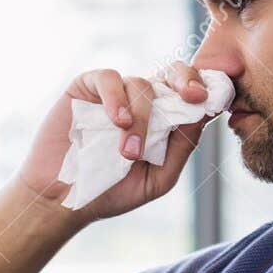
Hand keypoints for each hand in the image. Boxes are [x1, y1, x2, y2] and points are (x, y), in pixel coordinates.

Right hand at [17, 60, 223, 222]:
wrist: (63, 199)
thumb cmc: (110, 192)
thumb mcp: (157, 179)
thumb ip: (181, 149)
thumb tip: (202, 115)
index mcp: (163, 120)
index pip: (189, 94)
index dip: (203, 89)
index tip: (209, 100)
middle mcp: (142, 102)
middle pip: (172, 73)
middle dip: (187, 80)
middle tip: (192, 97)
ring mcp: (115, 93)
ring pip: (141, 84)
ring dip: (141, 118)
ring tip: (127, 152)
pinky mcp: (86, 87)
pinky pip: (110, 78)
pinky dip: (117, 99)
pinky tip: (117, 123)